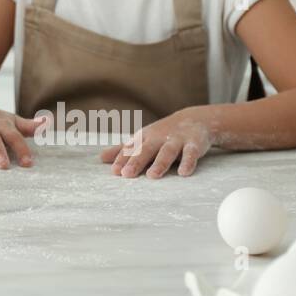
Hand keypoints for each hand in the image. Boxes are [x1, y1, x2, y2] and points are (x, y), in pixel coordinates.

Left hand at [100, 108, 214, 177]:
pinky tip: (183, 173)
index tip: (114, 171)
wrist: (194, 119)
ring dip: (160, 163)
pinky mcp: (194, 144)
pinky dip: (188, 162)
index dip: (123, 159)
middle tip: (126, 174)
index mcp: (145, 138)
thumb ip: (124, 150)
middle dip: (136, 161)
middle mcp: (159, 138)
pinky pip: (190, 154)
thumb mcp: (143, 139)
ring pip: (167, 152)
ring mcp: (176, 140)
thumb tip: (101, 159)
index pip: (131, 149)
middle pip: (146, 150)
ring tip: (152, 176)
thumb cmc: (163, 133)